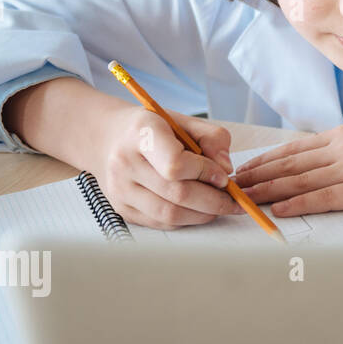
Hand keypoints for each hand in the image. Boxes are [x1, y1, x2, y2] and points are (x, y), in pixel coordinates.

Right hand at [93, 104, 241, 228]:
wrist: (108, 139)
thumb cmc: (152, 129)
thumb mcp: (183, 120)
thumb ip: (213, 138)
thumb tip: (226, 169)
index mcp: (142, 134)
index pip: (175, 164)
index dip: (205, 173)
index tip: (223, 175)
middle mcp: (125, 163)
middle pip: (177, 194)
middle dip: (214, 200)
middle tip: (234, 199)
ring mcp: (120, 190)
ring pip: (170, 214)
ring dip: (203, 214)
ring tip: (220, 205)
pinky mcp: (122, 209)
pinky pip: (161, 223)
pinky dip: (186, 219)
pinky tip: (199, 210)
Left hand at [232, 117, 342, 216]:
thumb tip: (334, 159)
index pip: (295, 147)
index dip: (266, 159)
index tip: (245, 168)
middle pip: (289, 163)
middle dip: (256, 175)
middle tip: (228, 185)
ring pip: (299, 180)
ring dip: (267, 190)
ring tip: (242, 199)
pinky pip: (324, 197)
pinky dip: (298, 203)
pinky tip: (279, 209)